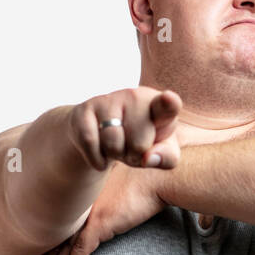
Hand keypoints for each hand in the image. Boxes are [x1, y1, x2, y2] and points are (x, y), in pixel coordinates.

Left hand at [36, 163, 166, 254]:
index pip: (63, 223)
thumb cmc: (143, 178)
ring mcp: (89, 214)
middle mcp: (82, 205)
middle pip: (60, 235)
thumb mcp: (118, 186)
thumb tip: (110, 207)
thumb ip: (107, 197)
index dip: (53, 241)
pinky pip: (82, 248)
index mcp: (83, 197)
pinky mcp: (100, 222)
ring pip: (67, 244)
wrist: (155, 176)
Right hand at [66, 86, 182, 170]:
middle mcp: (135, 96)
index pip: (167, 106)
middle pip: (139, 144)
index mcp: (159, 106)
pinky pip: (90, 143)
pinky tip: (100, 152)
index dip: (169, 103)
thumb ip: (166, 157)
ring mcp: (108, 100)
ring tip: (116, 146)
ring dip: (114, 156)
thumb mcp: (161, 150)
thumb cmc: (140, 139)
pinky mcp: (85, 110)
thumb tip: (148, 158)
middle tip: (130, 146)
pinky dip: (96, 158)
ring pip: (113, 144)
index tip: (168, 98)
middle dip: (133, 155)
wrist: (103, 132)